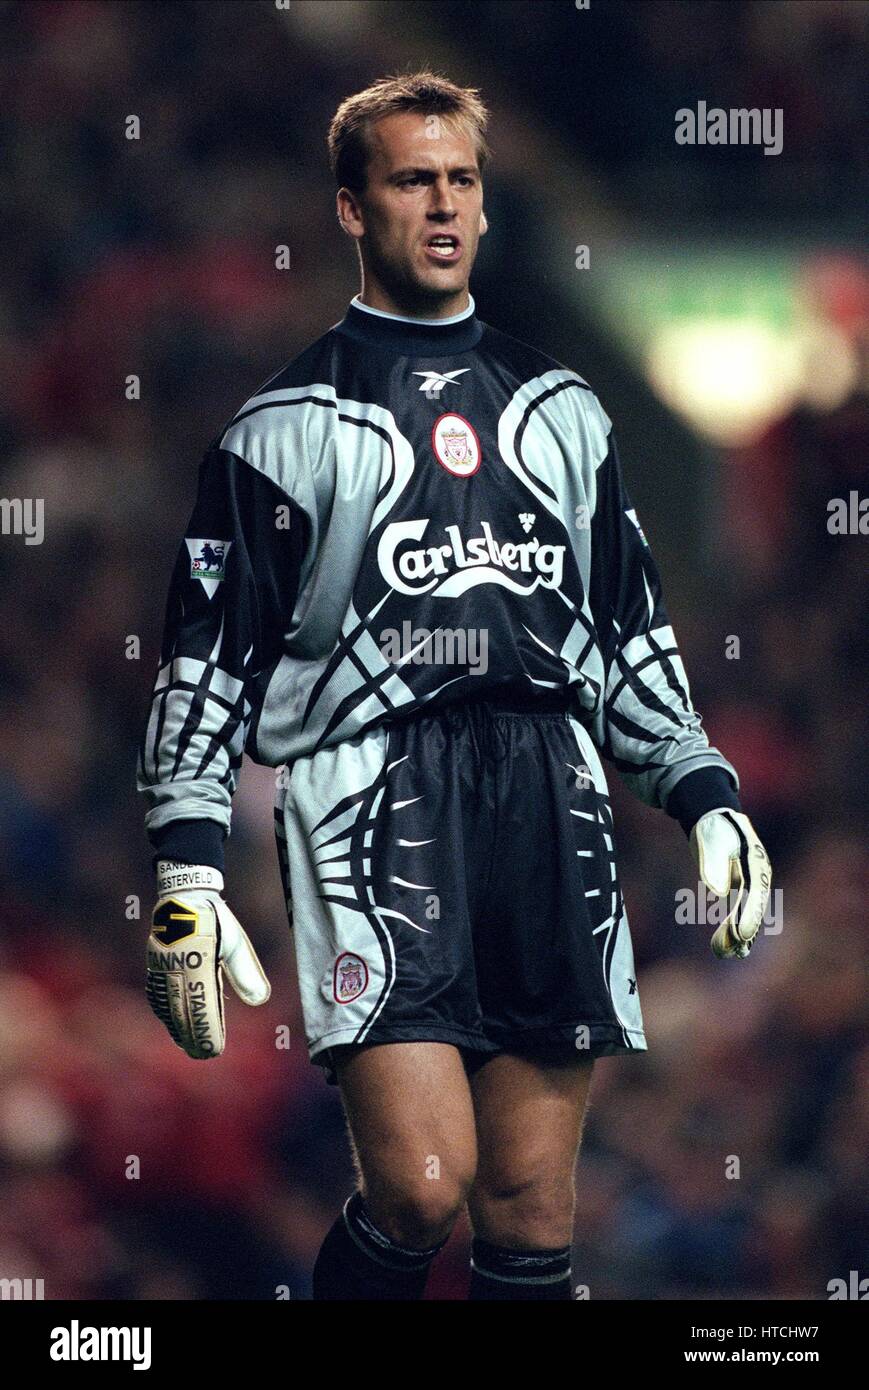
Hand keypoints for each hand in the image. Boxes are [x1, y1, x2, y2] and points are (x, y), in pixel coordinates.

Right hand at [146, 861, 270, 1057]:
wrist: (184, 894)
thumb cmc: (215, 918)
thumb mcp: (235, 943)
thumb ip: (245, 972)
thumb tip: (260, 1000)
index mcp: (199, 963)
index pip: (204, 1005)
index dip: (208, 1031)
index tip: (215, 1049)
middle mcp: (177, 968)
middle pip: (184, 1010)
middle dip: (193, 1036)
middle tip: (202, 1055)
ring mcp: (162, 966)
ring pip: (168, 1004)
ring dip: (177, 1026)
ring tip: (187, 1044)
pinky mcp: (154, 963)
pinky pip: (156, 992)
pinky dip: (163, 1010)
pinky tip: (169, 1021)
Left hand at [689, 810, 771, 958]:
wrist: (714, 817)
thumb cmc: (714, 827)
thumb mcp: (712, 840)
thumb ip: (714, 863)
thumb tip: (717, 892)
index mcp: (755, 863)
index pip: (755, 894)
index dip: (749, 916)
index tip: (741, 935)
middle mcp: (758, 876)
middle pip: (754, 908)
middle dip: (744, 930)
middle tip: (732, 950)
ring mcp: (752, 884)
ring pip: (748, 914)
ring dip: (738, 935)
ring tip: (723, 954)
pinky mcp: (740, 889)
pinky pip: (739, 913)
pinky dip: (732, 930)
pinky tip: (723, 948)